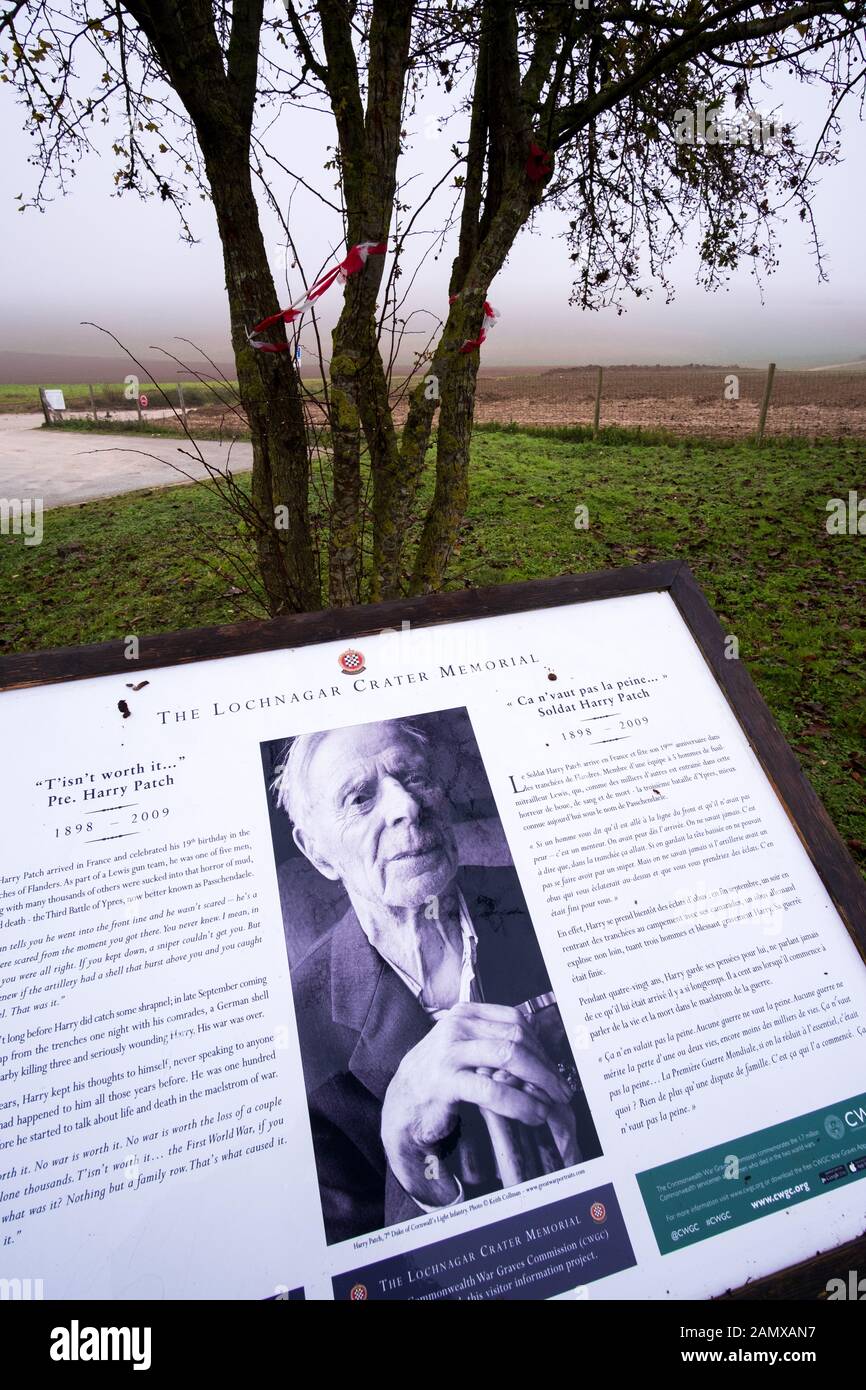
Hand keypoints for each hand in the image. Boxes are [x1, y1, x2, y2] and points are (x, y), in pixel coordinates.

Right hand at [381, 1000, 573, 1206]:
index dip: (541, 1045)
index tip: (555, 1068)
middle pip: (517, 1037)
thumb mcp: (466, 1049)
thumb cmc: (440, 1077)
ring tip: (552, 1103)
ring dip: (539, 1082)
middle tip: (562, 1089)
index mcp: (466, 1013)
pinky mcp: (446, 1080)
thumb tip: (542, 1053)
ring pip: (509, 1056)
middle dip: (545, 1066)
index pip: (515, 1020)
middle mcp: (457, 1025)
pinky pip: (493, 1088)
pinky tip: (533, 1114)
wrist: (401, 1105)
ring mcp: (449, 1051)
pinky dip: (520, 1103)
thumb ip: (494, 1042)